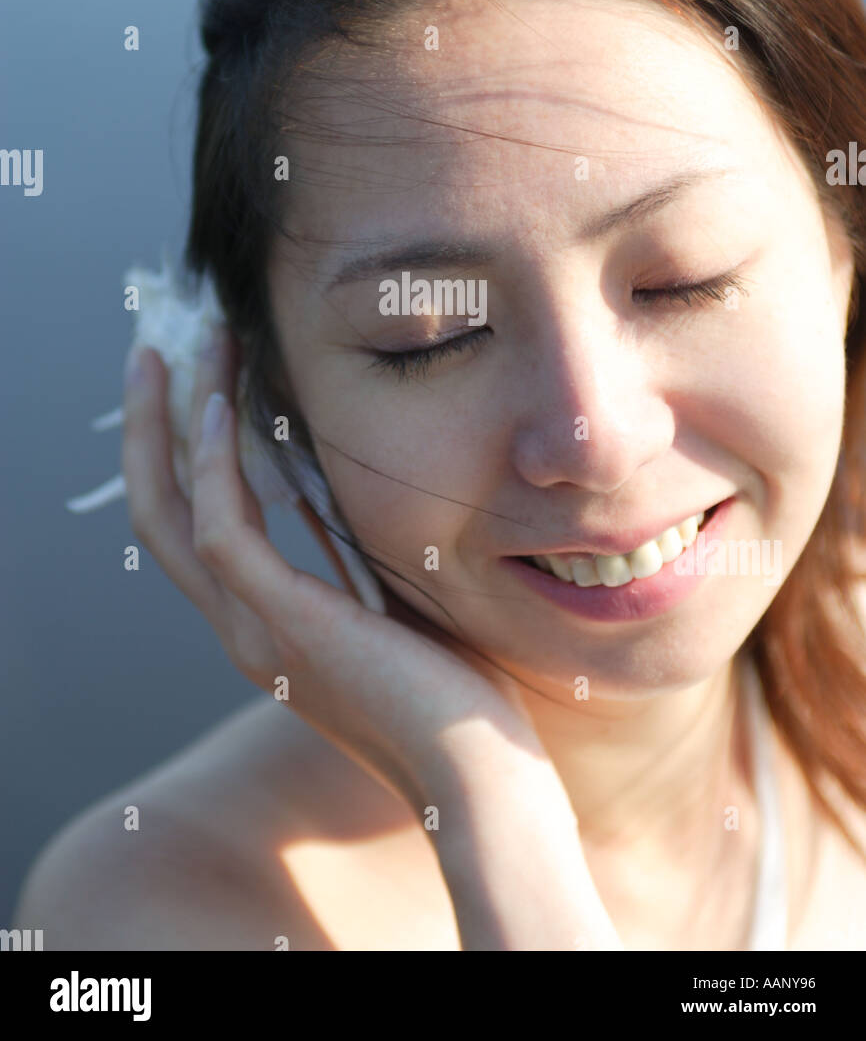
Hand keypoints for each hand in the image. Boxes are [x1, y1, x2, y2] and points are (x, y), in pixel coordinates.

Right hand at [121, 325, 623, 948]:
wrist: (481, 777)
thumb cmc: (459, 697)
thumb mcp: (395, 607)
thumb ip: (357, 558)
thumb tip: (350, 493)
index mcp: (267, 628)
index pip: (194, 528)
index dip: (181, 454)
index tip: (199, 382)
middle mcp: (244, 630)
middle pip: (159, 512)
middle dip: (151, 427)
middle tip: (157, 350)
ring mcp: (256, 632)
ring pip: (176, 509)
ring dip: (177, 422)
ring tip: (192, 346)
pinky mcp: (285, 625)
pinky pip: (223, 529)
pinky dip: (214, 463)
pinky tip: (224, 404)